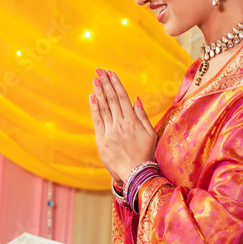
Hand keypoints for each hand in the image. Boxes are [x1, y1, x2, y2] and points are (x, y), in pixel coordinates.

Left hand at [89, 68, 157, 183]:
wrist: (135, 173)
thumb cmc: (145, 154)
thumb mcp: (150, 134)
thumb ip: (142, 116)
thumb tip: (136, 99)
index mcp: (133, 121)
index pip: (123, 97)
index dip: (116, 83)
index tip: (111, 73)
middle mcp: (121, 123)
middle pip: (112, 99)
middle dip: (105, 83)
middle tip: (99, 70)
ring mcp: (110, 131)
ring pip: (104, 107)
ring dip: (99, 91)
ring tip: (94, 79)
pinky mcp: (101, 139)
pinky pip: (97, 120)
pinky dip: (94, 107)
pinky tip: (92, 96)